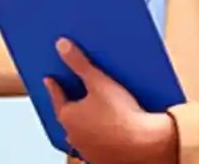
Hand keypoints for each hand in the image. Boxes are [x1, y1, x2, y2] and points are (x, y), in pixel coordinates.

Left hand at [44, 38, 177, 163]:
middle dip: (72, 105)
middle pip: (70, 115)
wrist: (148, 146)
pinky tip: (111, 128)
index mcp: (68, 117)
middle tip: (75, 95)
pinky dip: (101, 134)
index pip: (57, 97)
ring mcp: (88, 150)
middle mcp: (74, 136)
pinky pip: (99, 143)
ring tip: (95, 111)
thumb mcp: (99, 82)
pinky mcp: (104, 159)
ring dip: (87, 122)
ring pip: (83, 131)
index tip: (50, 79)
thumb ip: (78, 63)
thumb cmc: (123, 116)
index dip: (55, 86)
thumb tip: (61, 45)